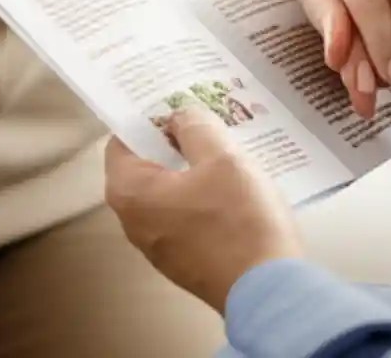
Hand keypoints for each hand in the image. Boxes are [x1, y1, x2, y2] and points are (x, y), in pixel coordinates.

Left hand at [105, 108, 302, 311]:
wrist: (267, 288)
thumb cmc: (239, 219)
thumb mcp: (222, 158)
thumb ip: (196, 128)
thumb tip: (179, 115)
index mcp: (131, 193)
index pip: (122, 141)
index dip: (148, 118)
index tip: (177, 102)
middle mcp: (134, 222)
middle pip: (146, 167)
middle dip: (174, 142)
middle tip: (207, 120)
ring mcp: (159, 246)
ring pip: (169, 193)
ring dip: (193, 170)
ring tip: (227, 150)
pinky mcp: (184, 261)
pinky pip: (186, 217)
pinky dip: (203, 198)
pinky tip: (234, 188)